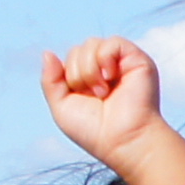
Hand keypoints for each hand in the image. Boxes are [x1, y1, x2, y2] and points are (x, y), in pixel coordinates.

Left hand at [44, 37, 184, 184]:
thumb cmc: (96, 132)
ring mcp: (122, 64)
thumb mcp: (62, 107)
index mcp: (90, 79)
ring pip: (92, 44)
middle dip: (77, 72)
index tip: (80, 97)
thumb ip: (51, 80)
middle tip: (94, 96)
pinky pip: (113, 42)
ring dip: (89, 68)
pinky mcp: (137, 60)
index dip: (68, 75)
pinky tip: (110, 77)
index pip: (70, 58)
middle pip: (78, 49)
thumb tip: (47, 52)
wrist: (124, 142)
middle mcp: (106, 70)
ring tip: (102, 91)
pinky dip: (104, 58)